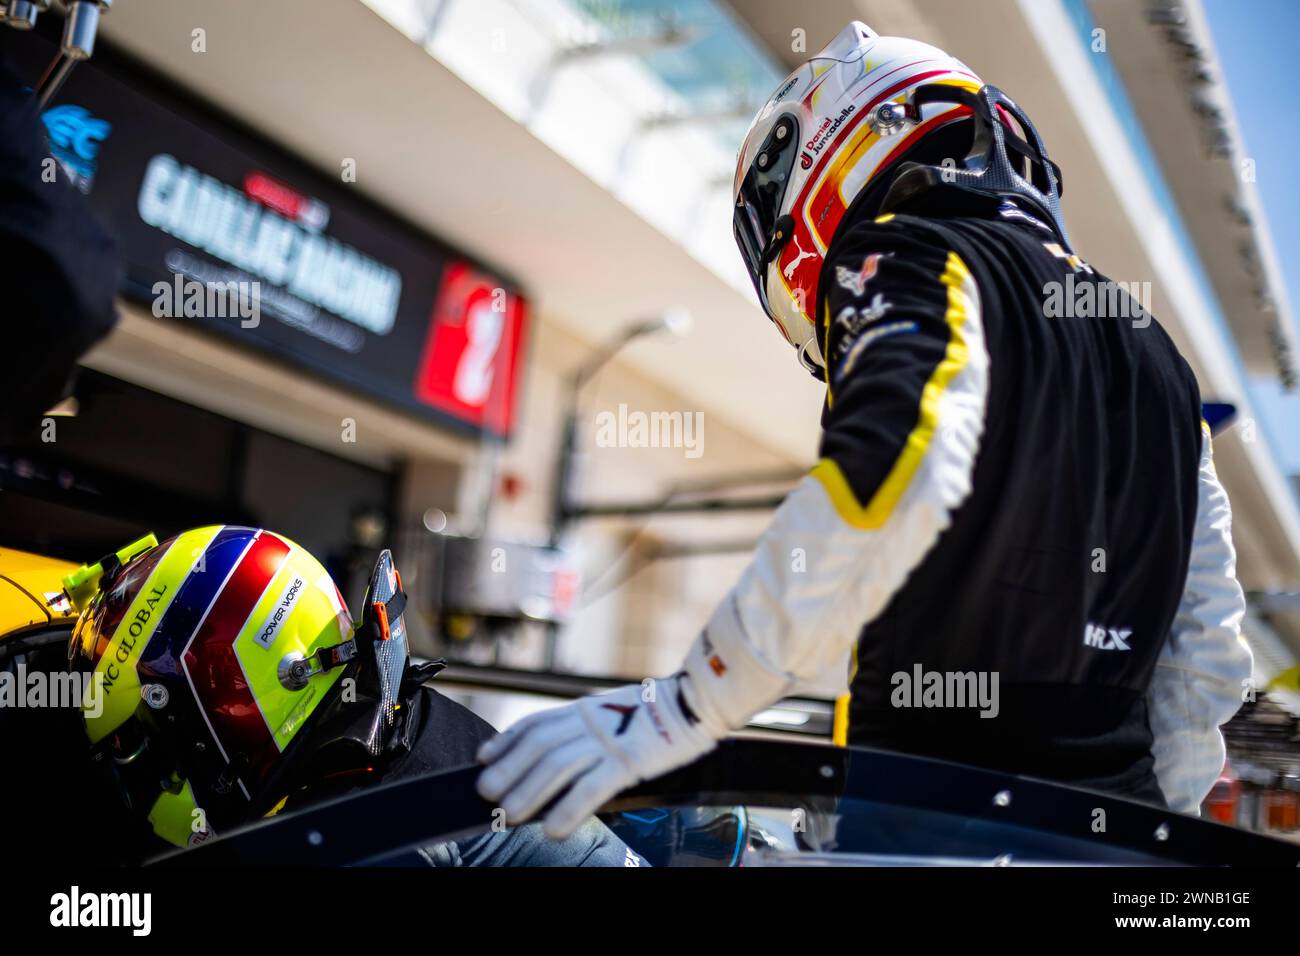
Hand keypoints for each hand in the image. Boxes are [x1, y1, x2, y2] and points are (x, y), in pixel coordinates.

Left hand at [476, 675, 718, 839]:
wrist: (698, 699)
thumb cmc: (659, 712)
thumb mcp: (613, 710)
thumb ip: (586, 726)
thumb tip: (559, 750)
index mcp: (585, 709)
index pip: (535, 723)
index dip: (506, 741)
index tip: (485, 758)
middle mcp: (590, 721)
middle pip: (538, 746)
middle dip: (508, 769)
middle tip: (487, 793)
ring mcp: (608, 740)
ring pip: (556, 766)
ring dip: (529, 792)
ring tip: (510, 814)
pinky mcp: (629, 760)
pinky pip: (591, 787)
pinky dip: (568, 809)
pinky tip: (554, 829)